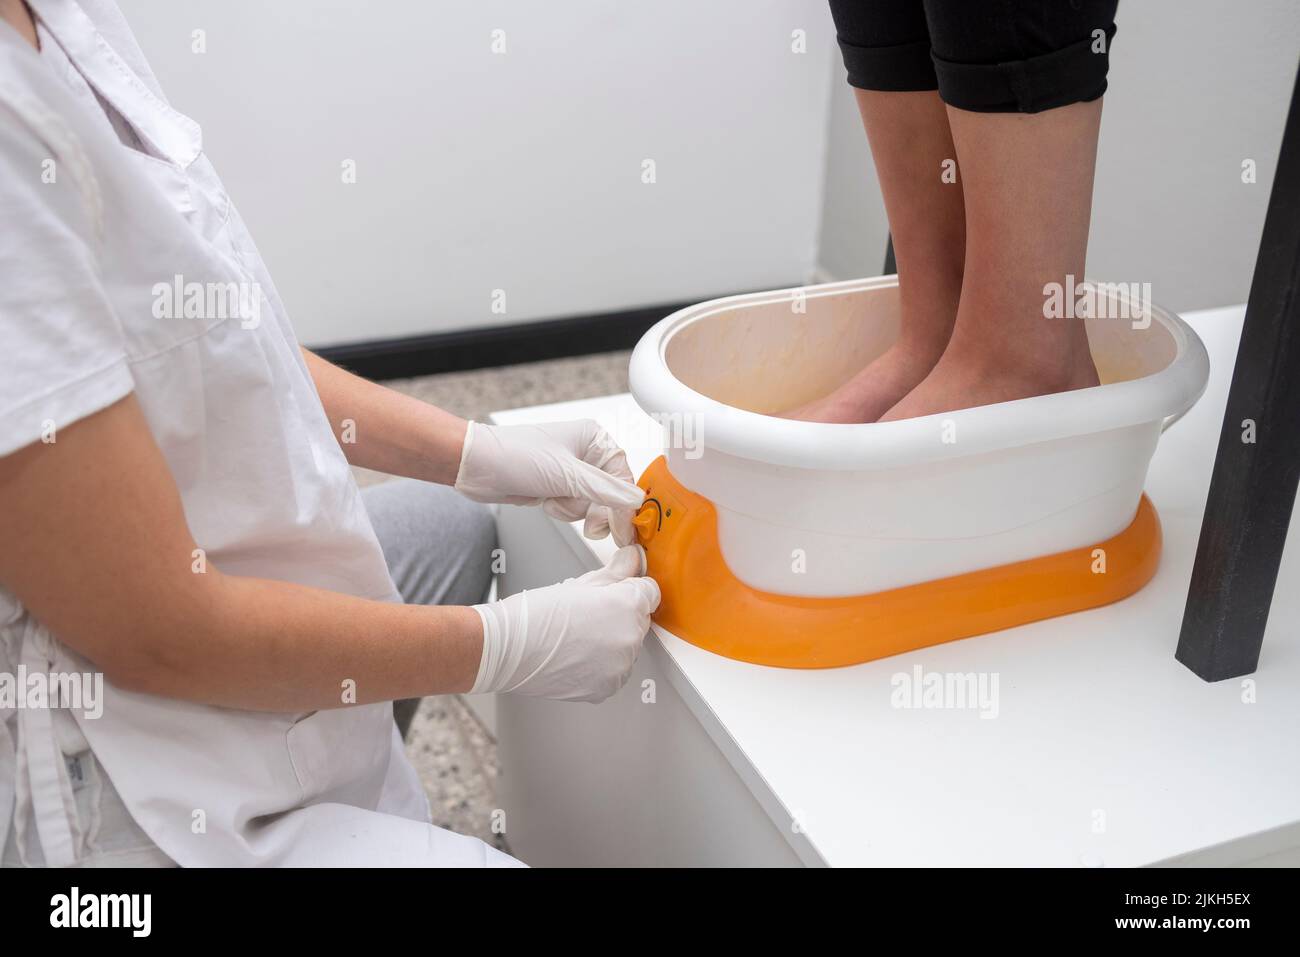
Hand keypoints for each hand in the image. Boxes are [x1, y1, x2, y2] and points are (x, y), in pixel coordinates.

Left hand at [454, 420, 643, 544]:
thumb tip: (636, 500)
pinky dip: (561, 510)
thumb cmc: (514, 456)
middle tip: (592, 527)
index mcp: (594, 438)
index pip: (623, 477)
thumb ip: (604, 490)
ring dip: (574, 510)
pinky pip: (574, 508)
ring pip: (592, 504)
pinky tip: (545, 501)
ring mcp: (571, 471)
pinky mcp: (557, 487)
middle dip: (596, 510)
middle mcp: (585, 453)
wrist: (475, 467)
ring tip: (554, 501)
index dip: (624, 506)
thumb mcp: (566, 475)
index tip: (624, 529)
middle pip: (610, 494)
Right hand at [469, 545, 659, 702]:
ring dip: (612, 642)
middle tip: (587, 615)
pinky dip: (602, 664)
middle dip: (621, 616)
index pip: (650, 593)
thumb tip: (634, 559)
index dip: (631, 590)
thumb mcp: (581, 583)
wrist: (508, 649)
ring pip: (627, 647)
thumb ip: (616, 571)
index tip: (615, 593)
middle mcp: (630, 638)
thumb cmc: (537, 613)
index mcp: (627, 606)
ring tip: (578, 636)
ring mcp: (620, 667)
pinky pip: (615, 670)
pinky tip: (577, 654)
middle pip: (639, 621)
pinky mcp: (607, 687)